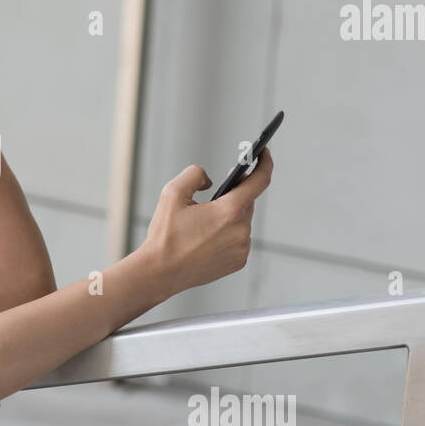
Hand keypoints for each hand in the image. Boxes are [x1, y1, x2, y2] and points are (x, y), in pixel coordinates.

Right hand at [140, 148, 272, 298]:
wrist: (160, 272)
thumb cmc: (165, 236)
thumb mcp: (172, 193)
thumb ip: (195, 175)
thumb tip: (209, 180)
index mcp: (228, 211)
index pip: (259, 181)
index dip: (264, 163)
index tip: (263, 153)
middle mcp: (240, 230)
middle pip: (247, 202)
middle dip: (234, 195)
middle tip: (216, 194)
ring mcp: (241, 248)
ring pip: (242, 222)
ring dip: (229, 216)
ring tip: (205, 222)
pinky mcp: (237, 262)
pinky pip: (238, 240)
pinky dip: (228, 234)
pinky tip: (207, 238)